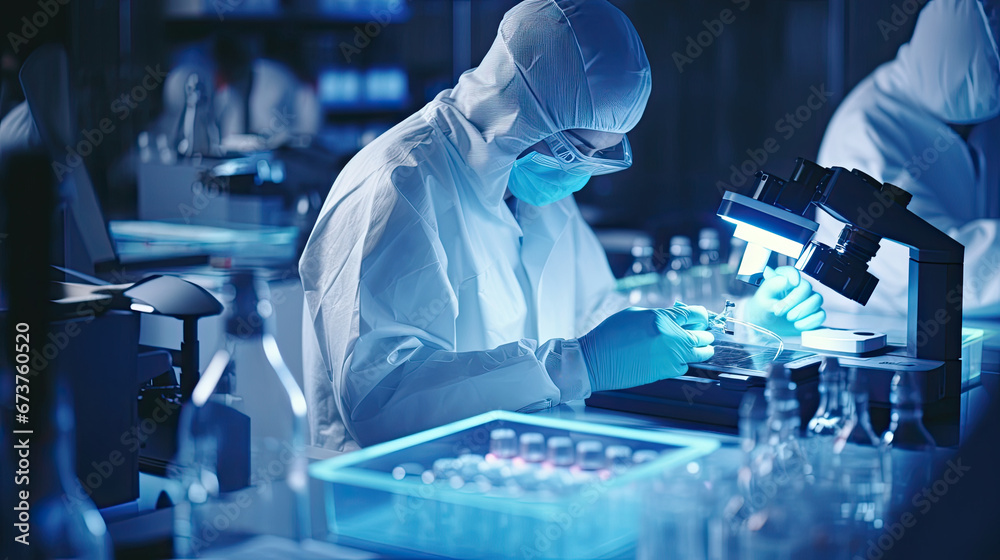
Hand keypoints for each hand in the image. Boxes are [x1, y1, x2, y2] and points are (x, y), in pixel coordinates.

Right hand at [579, 303, 714, 392]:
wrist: (596, 360)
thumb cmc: (610, 335)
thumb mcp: (635, 314)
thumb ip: (660, 315)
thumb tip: (676, 318)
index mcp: (662, 318)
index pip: (695, 314)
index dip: (701, 316)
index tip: (702, 319)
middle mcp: (670, 337)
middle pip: (702, 336)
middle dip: (704, 335)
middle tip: (703, 335)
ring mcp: (670, 356)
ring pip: (698, 354)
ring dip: (700, 350)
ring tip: (700, 349)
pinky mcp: (665, 372)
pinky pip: (684, 366)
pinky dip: (684, 362)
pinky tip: (677, 359)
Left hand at [746, 266, 825, 334]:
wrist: (766, 328)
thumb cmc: (762, 310)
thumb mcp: (761, 298)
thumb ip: (771, 285)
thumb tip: (785, 279)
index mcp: (783, 279)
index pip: (792, 271)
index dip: (793, 276)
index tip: (792, 284)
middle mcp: (797, 287)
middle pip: (807, 287)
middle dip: (793, 301)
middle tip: (780, 311)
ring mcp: (807, 299)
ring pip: (817, 299)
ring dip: (802, 311)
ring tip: (788, 318)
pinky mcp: (813, 313)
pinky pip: (820, 315)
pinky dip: (809, 322)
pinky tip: (797, 324)